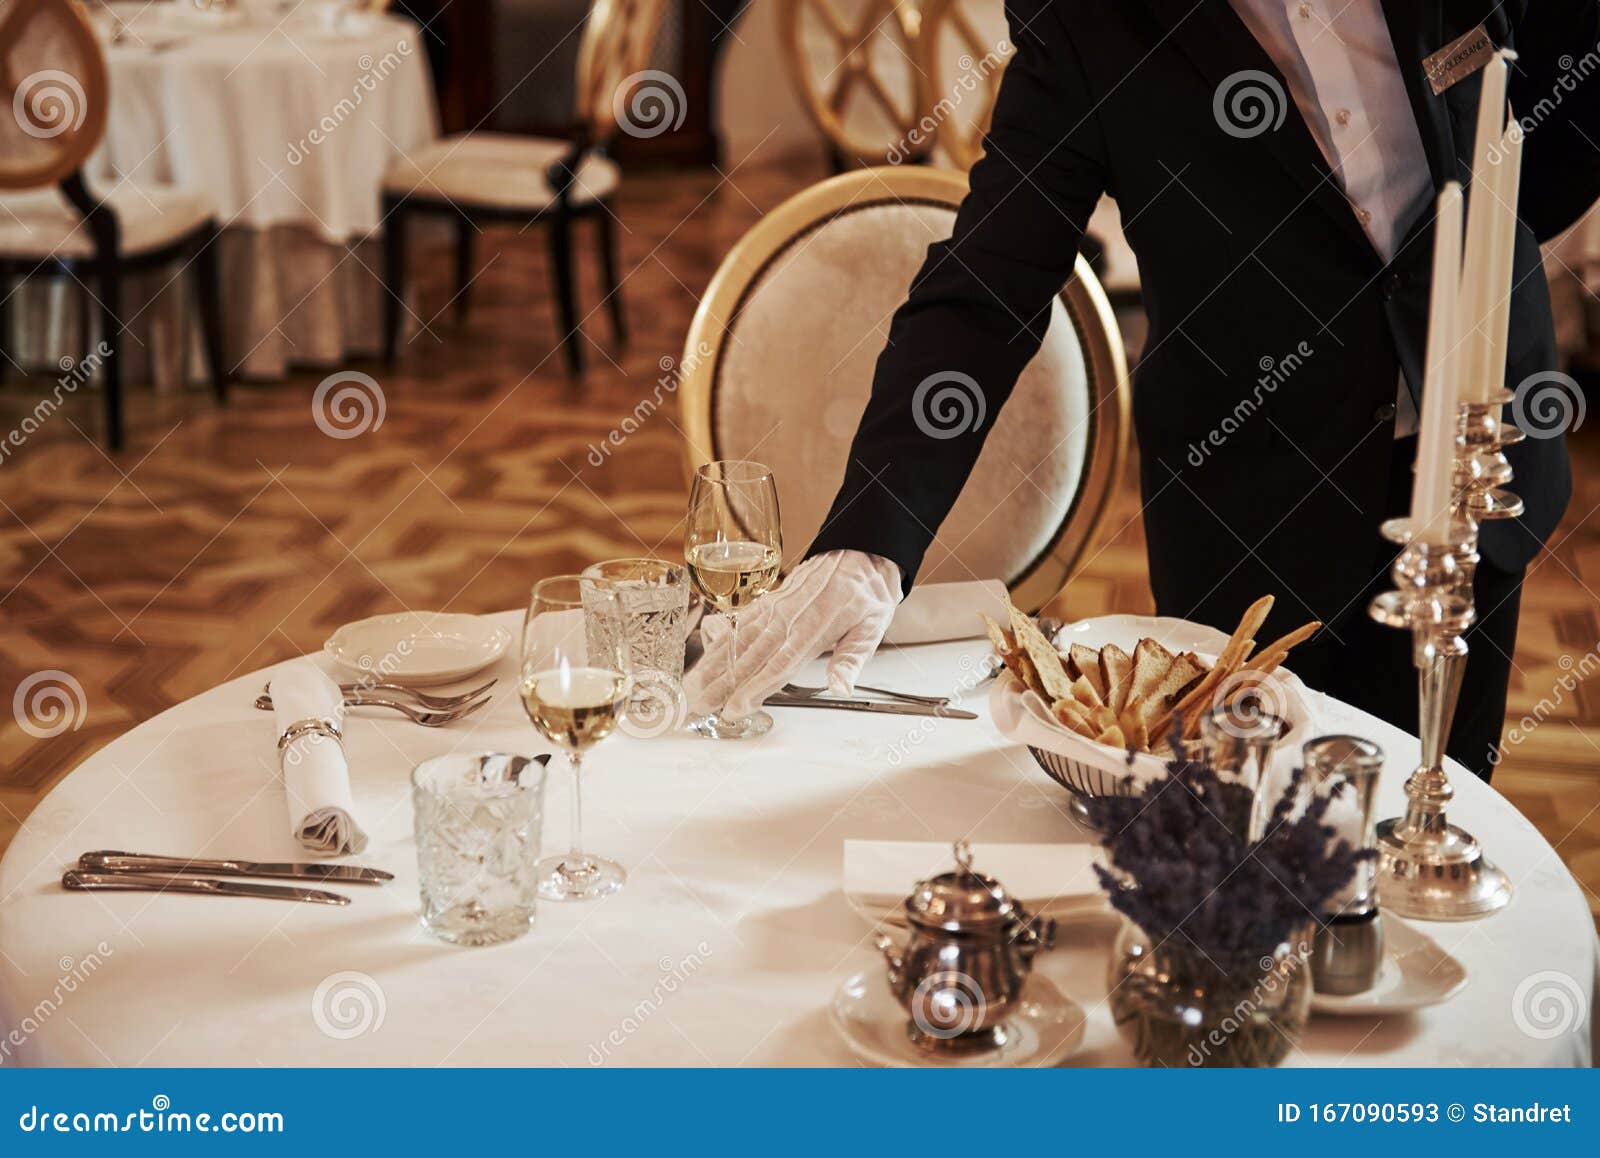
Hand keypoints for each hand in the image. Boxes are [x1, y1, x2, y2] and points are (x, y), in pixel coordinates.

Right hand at [684, 550, 902, 720]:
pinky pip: (740, 623)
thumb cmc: (868, 593)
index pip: (778, 666)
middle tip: (697, 708)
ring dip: (712, 666)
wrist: (861, 553)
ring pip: (738, 641)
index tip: (734, 710)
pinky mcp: (769, 602)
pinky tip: (704, 655)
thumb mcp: (872, 627)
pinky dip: (719, 640)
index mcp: (814, 629)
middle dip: (721, 685)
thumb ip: (852, 659)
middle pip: (749, 657)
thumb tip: (841, 689)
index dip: (753, 689)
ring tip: (691, 688)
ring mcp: (774, 608)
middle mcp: (788, 619)